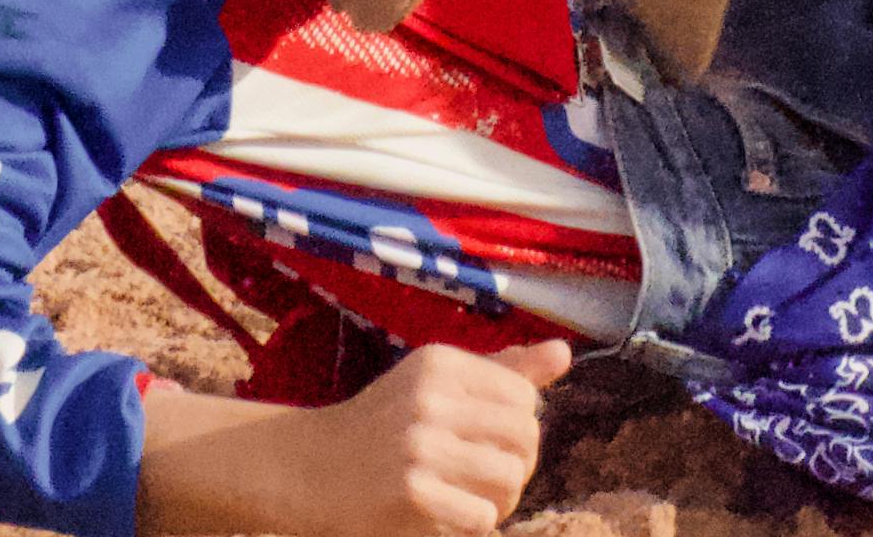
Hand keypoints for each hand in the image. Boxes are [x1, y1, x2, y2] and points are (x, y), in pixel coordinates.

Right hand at [163, 340, 567, 536]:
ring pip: (509, 478)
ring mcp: (420, 446)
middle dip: (516, 467)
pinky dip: (473, 525)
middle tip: (486, 481)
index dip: (519, 431)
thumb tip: (565, 353)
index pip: (526, 399)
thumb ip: (501, 371)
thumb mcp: (434, 384)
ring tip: (471, 501)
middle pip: (526, 437)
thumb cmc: (382, 426)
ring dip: (498, 501)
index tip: (489, 445)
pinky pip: (482, 517)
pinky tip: (446, 519)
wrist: (307, 470)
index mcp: (440, 364)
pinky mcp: (412, 494)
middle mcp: (431, 398)